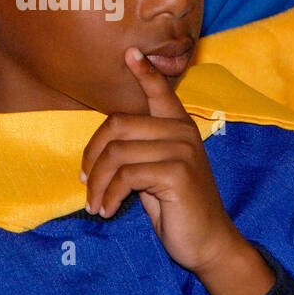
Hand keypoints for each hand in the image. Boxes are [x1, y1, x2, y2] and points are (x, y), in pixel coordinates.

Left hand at [79, 48, 273, 294]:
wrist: (207, 242)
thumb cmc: (176, 207)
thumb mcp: (155, 172)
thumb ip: (138, 151)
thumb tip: (102, 145)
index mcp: (178, 126)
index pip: (160, 91)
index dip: (144, 71)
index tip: (129, 52)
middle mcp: (182, 132)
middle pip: (118, 125)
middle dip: (93, 157)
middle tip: (86, 183)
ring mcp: (182, 150)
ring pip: (117, 154)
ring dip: (98, 184)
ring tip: (95, 204)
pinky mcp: (177, 173)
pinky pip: (126, 176)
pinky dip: (109, 195)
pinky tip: (108, 210)